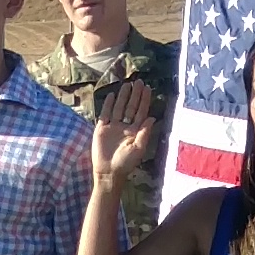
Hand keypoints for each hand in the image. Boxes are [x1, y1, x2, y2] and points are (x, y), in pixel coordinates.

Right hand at [89, 73, 163, 193]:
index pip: (141, 112)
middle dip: (135, 94)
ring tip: (127, 84)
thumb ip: (145, 133)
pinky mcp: (102, 129)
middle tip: (139, 81)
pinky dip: (108, 104)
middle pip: (131, 107)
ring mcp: (113, 127)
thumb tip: (153, 117)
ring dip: (123, 96)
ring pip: (119, 107)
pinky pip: (105, 114)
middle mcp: (125, 126)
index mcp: (135, 131)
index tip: (148, 88)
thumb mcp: (138, 149)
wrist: (108, 172)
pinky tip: (112, 95)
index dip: (144, 100)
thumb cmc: (126, 163)